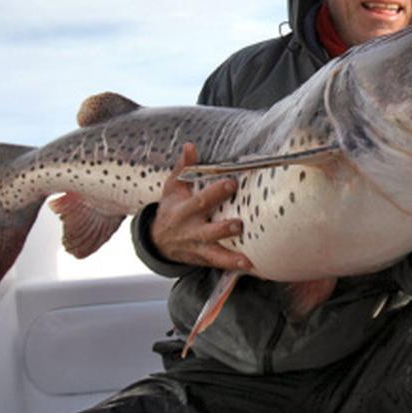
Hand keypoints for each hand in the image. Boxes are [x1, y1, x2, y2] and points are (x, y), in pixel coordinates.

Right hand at [150, 142, 252, 270]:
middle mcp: (190, 231)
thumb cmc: (171, 208)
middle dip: (223, 229)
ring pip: (214, 255)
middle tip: (239, 224)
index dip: (215, 193)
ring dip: (230, 258)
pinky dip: (234, 267)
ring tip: (247, 260)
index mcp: (183, 211)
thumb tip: (190, 145)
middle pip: (207, 232)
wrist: (158, 241)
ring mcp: (197, 248)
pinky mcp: (204, 260)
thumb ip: (183, 167)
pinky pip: (219, 265)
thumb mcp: (172, 187)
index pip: (200, 201)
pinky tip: (253, 267)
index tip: (232, 183)